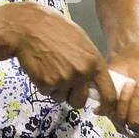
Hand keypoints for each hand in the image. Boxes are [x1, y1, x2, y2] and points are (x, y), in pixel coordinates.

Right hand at [1, 3, 118, 115]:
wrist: (29, 28)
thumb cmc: (56, 30)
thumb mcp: (82, 43)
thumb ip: (90, 63)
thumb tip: (95, 82)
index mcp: (95, 63)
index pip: (109, 94)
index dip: (107, 106)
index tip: (101, 109)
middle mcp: (82, 74)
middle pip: (81, 102)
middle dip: (72, 96)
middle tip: (65, 83)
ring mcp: (64, 80)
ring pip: (62, 98)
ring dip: (56, 90)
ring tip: (50, 69)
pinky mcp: (46, 84)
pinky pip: (47, 93)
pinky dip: (43, 85)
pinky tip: (41, 68)